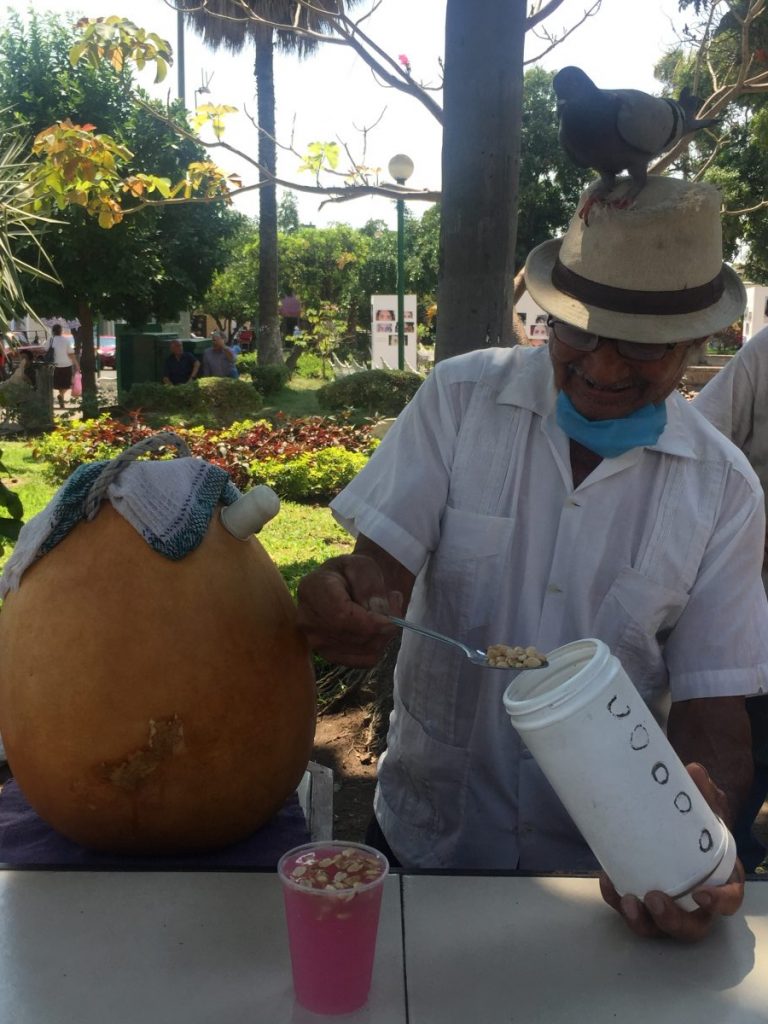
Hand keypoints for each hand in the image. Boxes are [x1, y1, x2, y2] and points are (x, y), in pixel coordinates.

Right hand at [296, 554, 402, 665]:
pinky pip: (363, 661)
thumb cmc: (349, 572)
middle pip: (353, 635)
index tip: (392, 618)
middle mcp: (308, 618)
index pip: (341, 616)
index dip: (370, 622)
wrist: (338, 585)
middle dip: (383, 626)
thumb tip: (379, 613)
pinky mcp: (329, 655)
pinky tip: (378, 629)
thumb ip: (370, 585)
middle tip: (394, 603)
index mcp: (312, 589)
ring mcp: (315, 640)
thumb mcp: (362, 565)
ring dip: (384, 635)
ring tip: (386, 611)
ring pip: (362, 649)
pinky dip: (378, 646)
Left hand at [599, 763, 744, 941]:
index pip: (729, 900)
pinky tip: (608, 882)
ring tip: (626, 899)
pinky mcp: (642, 901)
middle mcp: (695, 902)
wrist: (676, 823)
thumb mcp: (705, 806)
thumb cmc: (698, 824)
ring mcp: (668, 906)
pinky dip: (617, 900)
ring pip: (658, 928)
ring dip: (641, 920)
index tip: (702, 894)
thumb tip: (693, 770)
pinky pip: (630, 910)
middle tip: (654, 898)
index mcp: (719, 879)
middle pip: (691, 927)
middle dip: (672, 920)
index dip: (719, 903)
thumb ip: (702, 792)